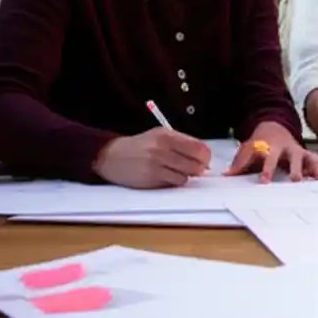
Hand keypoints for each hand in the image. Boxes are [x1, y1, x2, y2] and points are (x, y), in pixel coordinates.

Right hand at [92, 128, 211, 188]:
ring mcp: (156, 163)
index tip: (205, 160)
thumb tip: (204, 156)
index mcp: (167, 135)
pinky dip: (176, 181)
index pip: (199, 147)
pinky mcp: (151, 177)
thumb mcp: (160, 136)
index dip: (206, 156)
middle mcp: (162, 148)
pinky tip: (168, 176)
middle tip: (195, 169)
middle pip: (196, 163)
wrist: (112, 156)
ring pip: (187, 174)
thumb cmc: (141, 146)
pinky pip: (175, 182)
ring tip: (177, 171)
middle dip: (199, 168)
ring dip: (186, 175)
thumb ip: (182, 143)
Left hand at [227, 121, 317, 182]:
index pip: (269, 158)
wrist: (274, 125)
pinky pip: (317, 161)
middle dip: (295, 169)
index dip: (267, 169)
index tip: (265, 182)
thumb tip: (227, 175)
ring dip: (314, 167)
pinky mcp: (306, 155)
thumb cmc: (260, 142)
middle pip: (293, 158)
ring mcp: (299, 151)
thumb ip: (240, 162)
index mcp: (272, 146)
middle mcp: (288, 148)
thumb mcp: (248, 149)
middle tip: (296, 180)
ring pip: (308, 158)